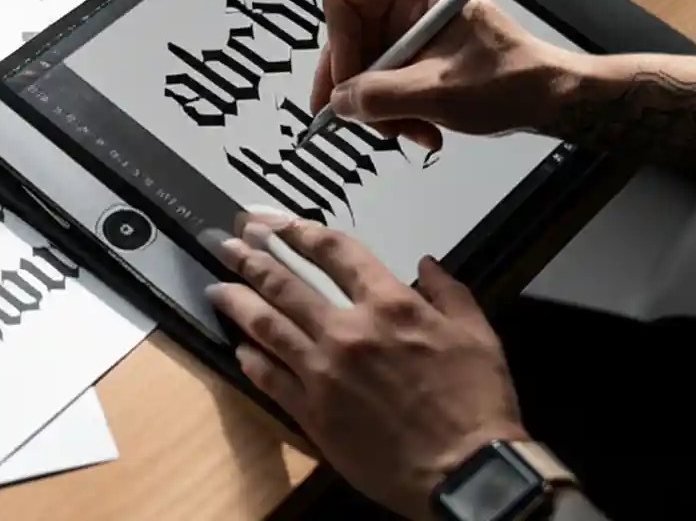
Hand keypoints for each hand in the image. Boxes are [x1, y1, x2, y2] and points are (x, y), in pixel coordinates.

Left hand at [205, 210, 527, 518]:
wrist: (464, 471)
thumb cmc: (477, 403)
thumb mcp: (478, 335)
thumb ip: (449, 293)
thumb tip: (427, 262)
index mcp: (390, 305)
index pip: (336, 253)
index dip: (301, 232)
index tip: (277, 223)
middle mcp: (348, 330)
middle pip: (287, 284)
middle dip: (252, 258)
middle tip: (228, 243)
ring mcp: (324, 372)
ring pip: (267, 326)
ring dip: (237, 301)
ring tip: (216, 286)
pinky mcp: (312, 412)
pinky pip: (269, 378)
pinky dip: (250, 359)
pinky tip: (238, 347)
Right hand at [314, 0, 581, 149]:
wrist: (549, 97)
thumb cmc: (509, 81)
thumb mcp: (438, 92)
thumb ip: (380, 96)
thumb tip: (337, 103)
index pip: (344, 4)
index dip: (339, 50)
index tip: (349, 94)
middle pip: (349, 41)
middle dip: (361, 91)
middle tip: (375, 127)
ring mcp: (409, 26)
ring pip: (363, 69)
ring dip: (381, 109)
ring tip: (413, 133)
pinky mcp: (414, 52)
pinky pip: (382, 81)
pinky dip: (394, 110)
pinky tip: (422, 129)